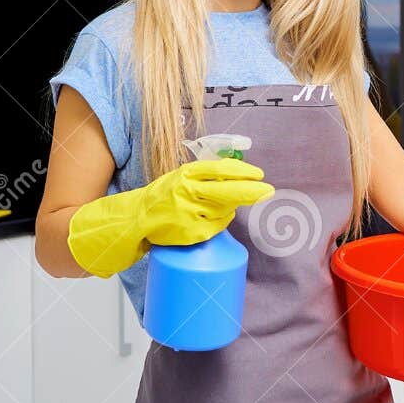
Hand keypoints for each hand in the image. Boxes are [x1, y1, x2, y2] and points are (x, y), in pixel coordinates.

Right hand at [67, 158, 274, 276]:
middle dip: (251, 191)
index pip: (219, 169)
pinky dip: (219, 223)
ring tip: (226, 205)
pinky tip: (212, 219)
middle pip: (226, 191)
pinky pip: (215, 227)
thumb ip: (204, 177)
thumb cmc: (163, 197)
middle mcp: (186, 191)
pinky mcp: (189, 233)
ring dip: (232, 208)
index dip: (242, 172)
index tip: (260, 174)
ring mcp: (188, 214)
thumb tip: (239, 177)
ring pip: (223, 211)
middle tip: (268, 190)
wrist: (134, 220)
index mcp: (184, 174)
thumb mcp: (180, 178)